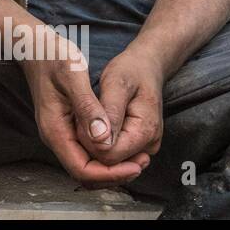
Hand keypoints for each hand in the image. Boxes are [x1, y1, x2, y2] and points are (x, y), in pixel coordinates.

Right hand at [19, 33, 150, 187]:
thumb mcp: (73, 76)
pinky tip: (123, 143)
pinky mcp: (66, 127)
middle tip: (142, 163)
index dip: (110, 174)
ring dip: (111, 167)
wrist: (35, 46)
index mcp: (55, 130)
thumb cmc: (52, 56)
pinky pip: (86, 152)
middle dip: (114, 174)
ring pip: (87, 165)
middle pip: (85, 174)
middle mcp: (55, 137)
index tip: (135, 165)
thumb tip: (103, 139)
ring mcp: (60, 133)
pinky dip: (106, 155)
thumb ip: (88, 108)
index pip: (82, 170)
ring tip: (137, 156)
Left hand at [84, 44, 165, 167]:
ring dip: (93, 144)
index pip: (109, 156)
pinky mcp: (137, 147)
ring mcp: (144, 149)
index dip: (88, 141)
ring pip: (109, 161)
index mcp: (146, 131)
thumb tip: (101, 143)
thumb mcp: (116, 84)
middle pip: (109, 162)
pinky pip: (112, 155)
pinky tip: (95, 124)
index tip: (80, 117)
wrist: (145, 67)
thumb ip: (109, 113)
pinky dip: (99, 144)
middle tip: (83, 115)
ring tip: (91, 117)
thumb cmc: (130, 71)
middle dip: (89, 143)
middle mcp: (149, 146)